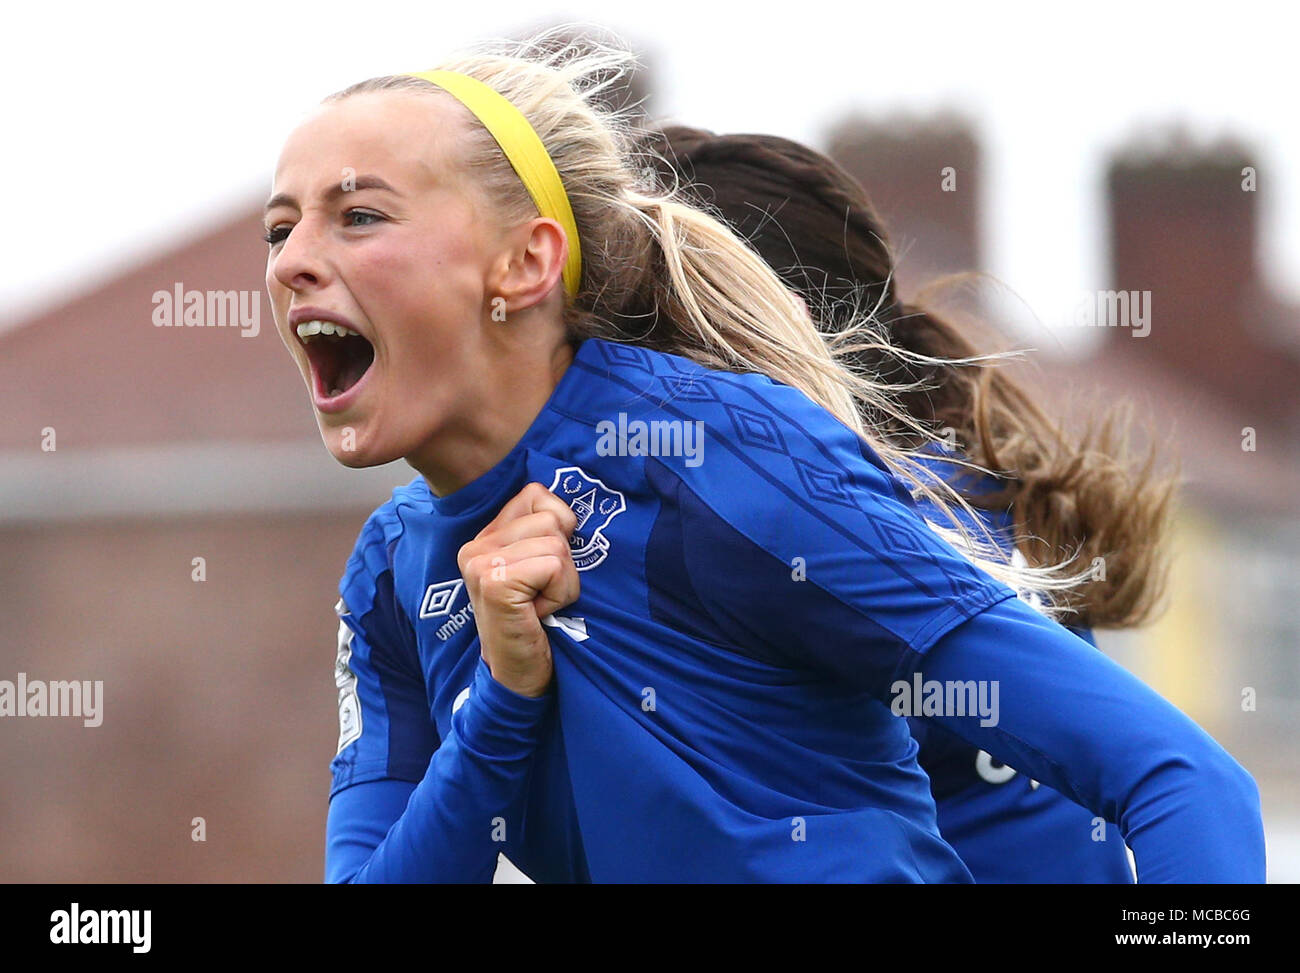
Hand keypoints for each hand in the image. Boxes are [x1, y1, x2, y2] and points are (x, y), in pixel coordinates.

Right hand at [457, 482, 579, 696]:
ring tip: (541, 605)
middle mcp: (475, 546)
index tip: (544, 570)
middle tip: (542, 594)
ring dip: (564, 581)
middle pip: (552, 520)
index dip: (559, 530)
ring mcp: (481, 563)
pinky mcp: (495, 583)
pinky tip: (539, 614)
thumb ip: (543, 532)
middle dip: (563, 561)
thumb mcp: (538, 568)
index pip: (536, 495)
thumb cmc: (538, 622)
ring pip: (556, 544)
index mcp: (485, 537)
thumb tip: (570, 510)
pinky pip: (554, 566)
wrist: (519, 677)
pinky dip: (560, 593)